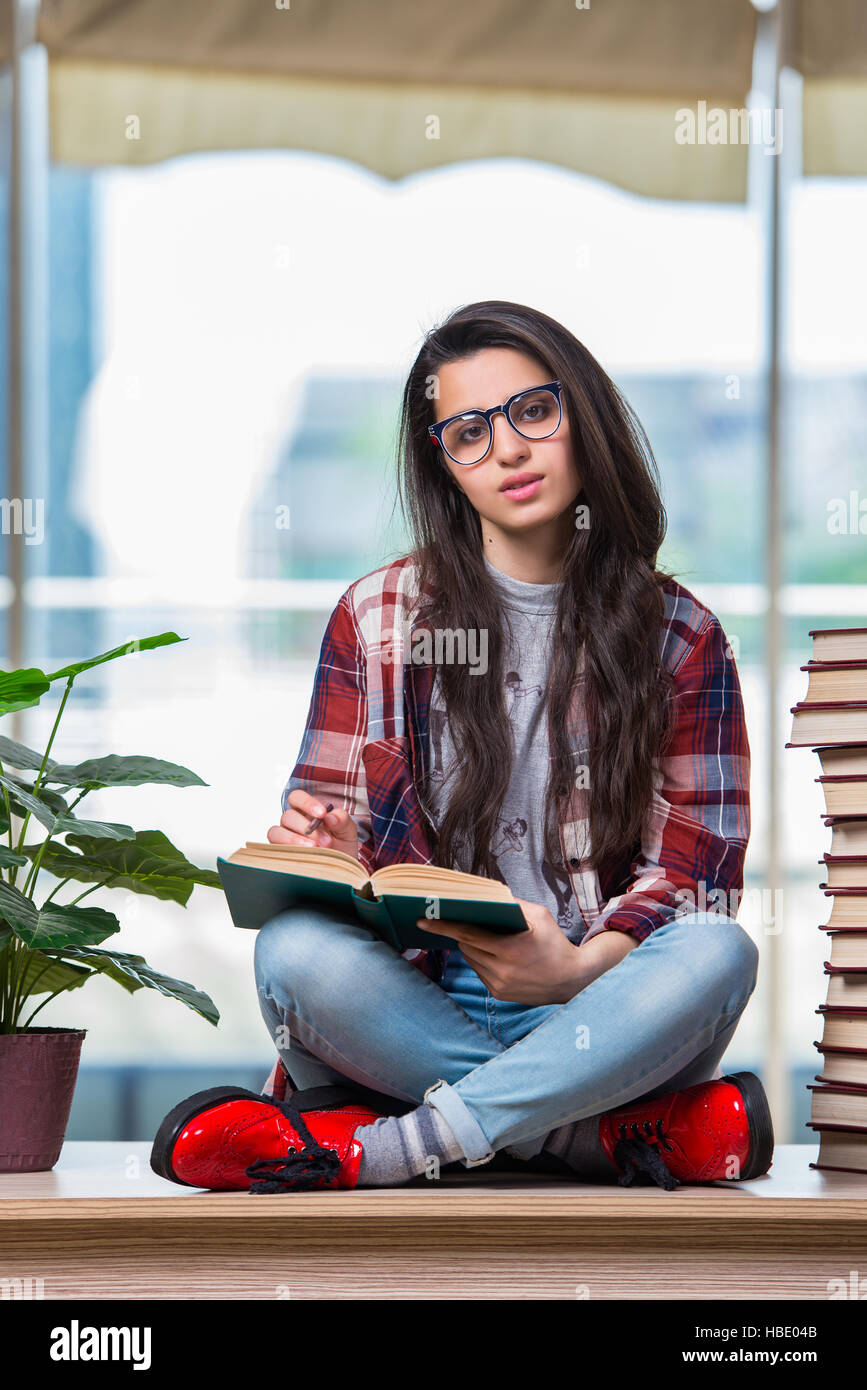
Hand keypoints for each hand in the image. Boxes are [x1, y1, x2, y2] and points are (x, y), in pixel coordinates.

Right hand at [267, 789, 359, 860]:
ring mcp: (284, 838)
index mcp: (306, 811)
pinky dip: (289, 851)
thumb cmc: (341, 846)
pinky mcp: (281, 853)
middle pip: (288, 816)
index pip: (297, 797)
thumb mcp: (347, 831)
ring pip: (276, 832)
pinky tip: (305, 857)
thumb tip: (330, 817)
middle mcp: (292, 822)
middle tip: (326, 841)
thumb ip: (342, 820)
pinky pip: (275, 849)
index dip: (307, 803)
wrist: (340, 869)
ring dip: (294, 840)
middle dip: (306, 828)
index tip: (322, 814)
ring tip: (314, 849)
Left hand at [416, 897, 587, 1005]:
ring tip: (490, 940)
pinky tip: (497, 955)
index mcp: (509, 950)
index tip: (422, 920)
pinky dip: (482, 961)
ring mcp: (499, 986)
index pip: (467, 935)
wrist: (573, 980)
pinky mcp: (500, 995)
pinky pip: (480, 972)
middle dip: (464, 934)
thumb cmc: (556, 943)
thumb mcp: (539, 916)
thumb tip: (487, 897)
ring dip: (473, 948)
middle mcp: (502, 971)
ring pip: (471, 960)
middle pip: (467, 947)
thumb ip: (513, 905)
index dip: (443, 926)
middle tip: (467, 921)